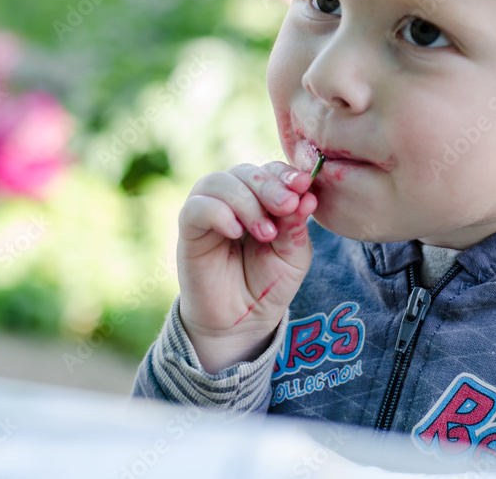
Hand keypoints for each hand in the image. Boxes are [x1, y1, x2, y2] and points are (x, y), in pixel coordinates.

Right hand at [175, 161, 317, 372]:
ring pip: (219, 181)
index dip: (286, 174)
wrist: (242, 323)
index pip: (271, 171)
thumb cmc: (269, 285)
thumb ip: (296, 226)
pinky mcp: (188, 230)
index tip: (303, 184)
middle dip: (270, 186)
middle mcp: (233, 199)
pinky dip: (218, 212)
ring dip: (247, 202)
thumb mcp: (293, 256)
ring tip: (266, 233)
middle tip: (288, 206)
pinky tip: (237, 232)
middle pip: (246, 171)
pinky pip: (196, 207)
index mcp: (261, 199)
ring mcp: (208, 212)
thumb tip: (306, 195)